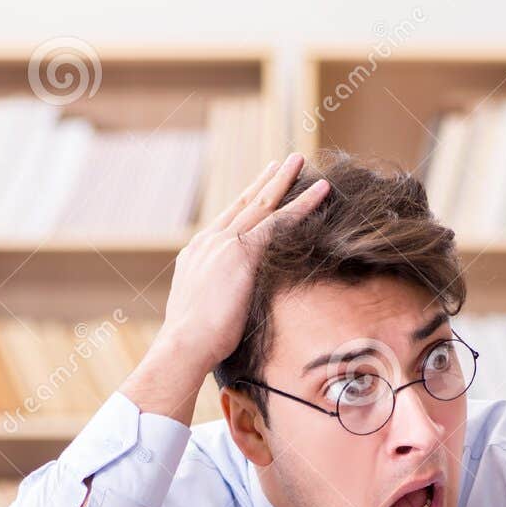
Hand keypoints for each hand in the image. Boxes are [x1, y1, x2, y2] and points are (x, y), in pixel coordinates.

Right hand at [122, 153, 330, 424]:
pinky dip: (303, 203)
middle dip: (264, 181)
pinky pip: (280, 220)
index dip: (245, 204)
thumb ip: (212, 300)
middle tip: (281, 162)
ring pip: (262, 203)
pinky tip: (321, 191)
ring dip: (284, 181)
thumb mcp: (199, 313)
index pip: (226, 222)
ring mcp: (225, 243)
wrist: (184, 345)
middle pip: (243, 204)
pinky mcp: (243, 252)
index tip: (257, 190)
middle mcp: (209, 241)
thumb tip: (222, 312)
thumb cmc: (191, 344)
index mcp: (197, 254)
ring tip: (300, 161)